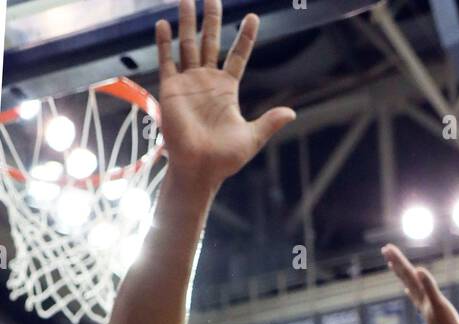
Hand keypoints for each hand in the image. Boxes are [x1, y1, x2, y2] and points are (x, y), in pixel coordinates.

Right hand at [156, 0, 293, 190]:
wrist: (199, 169)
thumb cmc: (225, 159)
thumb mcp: (252, 138)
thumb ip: (270, 122)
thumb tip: (292, 113)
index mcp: (227, 89)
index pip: (238, 55)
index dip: (245, 37)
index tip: (252, 16)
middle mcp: (207, 80)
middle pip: (210, 41)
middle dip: (211, 19)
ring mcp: (188, 82)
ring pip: (188, 44)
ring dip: (188, 22)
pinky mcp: (171, 88)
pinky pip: (166, 60)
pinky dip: (164, 43)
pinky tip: (164, 24)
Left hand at [383, 243, 458, 323]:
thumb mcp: (439, 304)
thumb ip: (429, 287)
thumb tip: (418, 270)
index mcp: (422, 294)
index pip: (408, 273)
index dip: (398, 259)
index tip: (387, 248)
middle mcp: (420, 298)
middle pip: (405, 276)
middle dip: (396, 262)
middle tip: (385, 249)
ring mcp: (424, 305)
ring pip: (410, 285)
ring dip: (402, 273)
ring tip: (393, 264)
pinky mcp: (429, 312)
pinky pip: (417, 296)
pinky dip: (411, 290)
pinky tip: (408, 290)